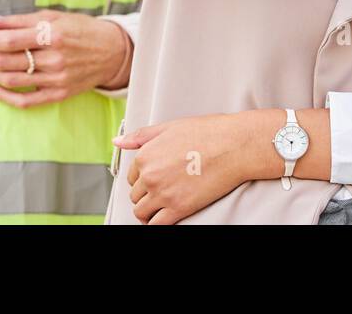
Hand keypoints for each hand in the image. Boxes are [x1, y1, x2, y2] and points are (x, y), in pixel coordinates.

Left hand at [0, 10, 131, 107]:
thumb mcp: (56, 16)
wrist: (114, 52)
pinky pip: (25, 101)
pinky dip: (3, 96)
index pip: (8, 40)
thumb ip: (22, 20)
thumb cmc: (83, 30)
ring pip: (11, 81)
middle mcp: (53, 59)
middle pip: (5, 61)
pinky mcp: (58, 94)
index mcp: (52, 35)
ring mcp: (56, 79)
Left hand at [114, 113, 254, 224]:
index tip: (156, 178)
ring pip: (141, 212)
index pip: (132, 176)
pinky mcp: (178, 208)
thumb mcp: (170, 127)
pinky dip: (157, 224)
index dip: (143, 178)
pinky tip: (166, 217)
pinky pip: (156, 225)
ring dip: (149, 211)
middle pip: (136, 195)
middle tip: (164, 190)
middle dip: (146, 194)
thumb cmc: (207, 132)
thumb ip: (141, 136)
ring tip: (162, 206)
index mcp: (146, 155)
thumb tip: (118, 142)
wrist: (233, 145)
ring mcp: (163, 193)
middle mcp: (150, 176)